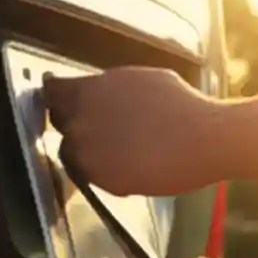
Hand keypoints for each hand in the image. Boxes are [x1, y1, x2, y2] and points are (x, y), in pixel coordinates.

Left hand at [43, 67, 224, 196]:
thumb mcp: (140, 80)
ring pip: (74, 153)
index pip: (53, 93)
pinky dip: (106, 174)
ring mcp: (87, 150)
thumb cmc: (183, 105)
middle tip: (103, 132)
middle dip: (77, 127)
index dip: (59, 100)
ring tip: (123, 152)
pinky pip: (92, 175)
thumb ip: (110, 87)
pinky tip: (133, 166)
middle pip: (61, 124)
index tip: (63, 104)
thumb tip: (98, 89)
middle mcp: (81, 118)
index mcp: (91, 88)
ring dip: (90, 153)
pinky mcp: (100, 177)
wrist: (205, 138)